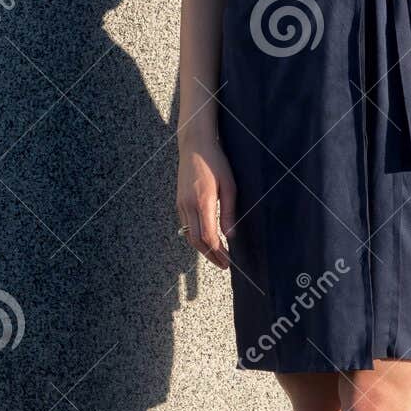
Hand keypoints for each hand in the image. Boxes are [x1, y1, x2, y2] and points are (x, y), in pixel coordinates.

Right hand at [177, 138, 235, 268]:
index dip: (219, 252)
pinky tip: (206, 239)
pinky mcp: (179, 202)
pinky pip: (185, 225)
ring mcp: (181, 204)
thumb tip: (231, 235)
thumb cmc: (216, 162)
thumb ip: (230, 212)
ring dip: (202, 249)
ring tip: (216, 256)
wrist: (195, 146)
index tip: (229, 261)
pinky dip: (195, 236)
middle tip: (223, 265)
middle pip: (196, 241)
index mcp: (203, 202)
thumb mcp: (230, 186)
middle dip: (210, 256)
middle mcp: (188, 205)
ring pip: (189, 235)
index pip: (209, 236)